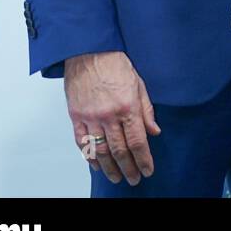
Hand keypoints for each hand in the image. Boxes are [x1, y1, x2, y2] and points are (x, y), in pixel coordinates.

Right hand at [64, 50, 160, 185]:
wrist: (89, 52)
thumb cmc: (116, 64)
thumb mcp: (139, 84)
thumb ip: (147, 110)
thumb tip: (154, 131)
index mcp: (127, 107)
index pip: (137, 141)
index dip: (143, 159)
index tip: (148, 170)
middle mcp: (108, 115)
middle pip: (119, 150)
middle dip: (128, 168)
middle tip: (134, 179)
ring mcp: (90, 117)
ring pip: (100, 151)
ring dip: (109, 168)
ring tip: (117, 177)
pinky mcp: (76, 116)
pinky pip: (82, 141)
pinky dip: (89, 156)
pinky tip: (97, 165)